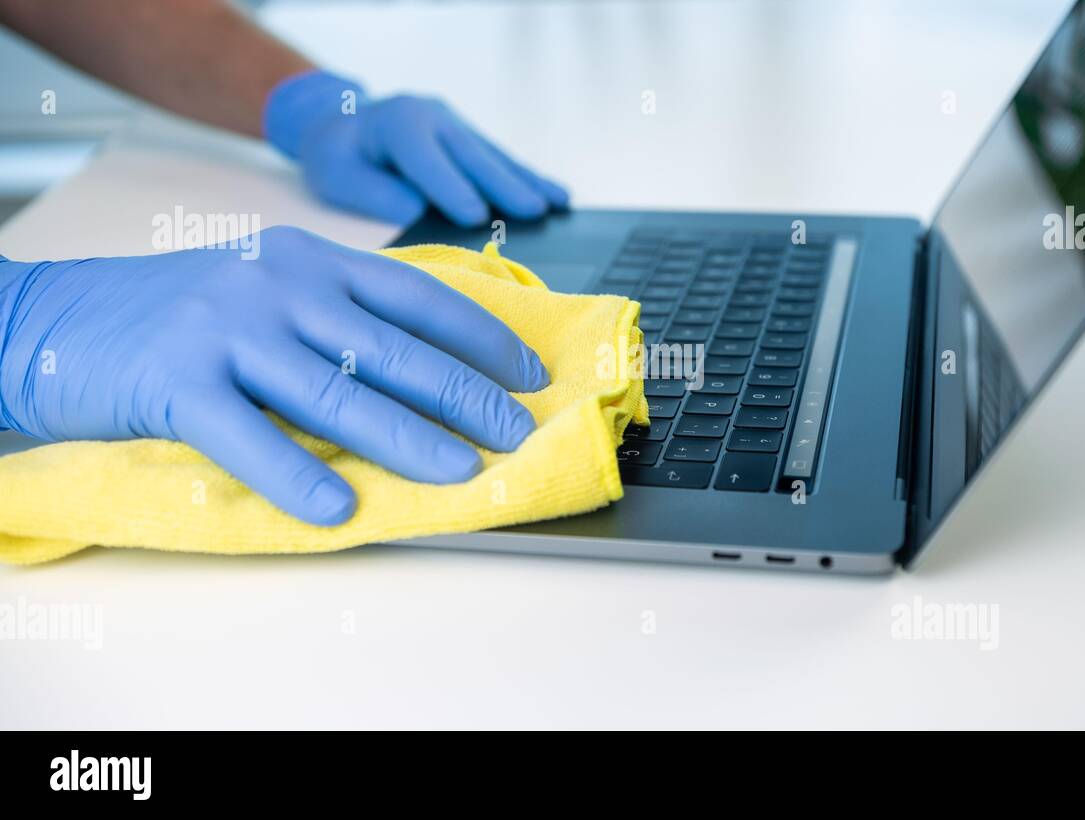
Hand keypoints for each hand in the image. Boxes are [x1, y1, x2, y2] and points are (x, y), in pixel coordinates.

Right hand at [0, 226, 548, 524]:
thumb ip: (332, 317)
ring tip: (462, 473)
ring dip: (409, 438)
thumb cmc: (173, 315)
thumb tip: (423, 373)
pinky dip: (298, 476)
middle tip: (518, 434)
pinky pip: (251, 436)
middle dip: (467, 395)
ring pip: (337, 393)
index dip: (482, 338)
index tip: (528, 376)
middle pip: (393, 348)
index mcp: (308, 260)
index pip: (417, 298)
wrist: (47, 318)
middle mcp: (277, 285)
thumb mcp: (262, 290)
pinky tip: (342, 508)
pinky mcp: (176, 380)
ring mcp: (226, 328)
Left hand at [264, 70, 568, 225]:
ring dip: (527, 181)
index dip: (451, 187)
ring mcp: (454, 123)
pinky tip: (555, 193)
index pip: (427, 158)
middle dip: (504, 185)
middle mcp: (432, 115)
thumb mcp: (340, 178)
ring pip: (493, 156)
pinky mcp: (467, 137)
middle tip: (535, 211)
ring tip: (560, 202)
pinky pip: (498, 159)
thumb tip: (422, 211)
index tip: (477, 216)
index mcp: (397, 123)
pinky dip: (525, 177)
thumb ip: (379, 195)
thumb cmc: (338, 157)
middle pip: (472, 156)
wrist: (339, 122)